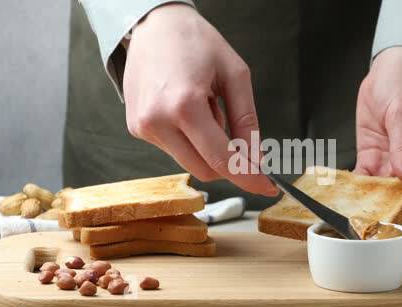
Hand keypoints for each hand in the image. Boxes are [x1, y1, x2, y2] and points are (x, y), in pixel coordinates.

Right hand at [124, 4, 277, 195]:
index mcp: (184, 106)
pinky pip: (173, 149)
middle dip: (228, 161)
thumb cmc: (196, 42)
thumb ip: (247, 121)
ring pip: (189, 162)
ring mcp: (143, 127)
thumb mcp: (235, 75)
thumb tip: (255, 159)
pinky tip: (185, 109)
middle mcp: (157, 121)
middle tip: (236, 132)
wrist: (154, 25)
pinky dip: (189, 138)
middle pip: (205, 170)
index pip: (222, 161)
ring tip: (204, 108)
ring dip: (206, 146)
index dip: (248, 178)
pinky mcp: (136, 128)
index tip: (266, 186)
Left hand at [355, 47, 401, 214]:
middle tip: (369, 215)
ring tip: (354, 208)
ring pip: (384, 190)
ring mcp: (393, 161)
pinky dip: (357, 185)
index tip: (396, 214)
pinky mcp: (374, 157)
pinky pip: (366, 177)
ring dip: (370, 199)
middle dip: (389, 206)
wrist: (390, 68)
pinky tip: (346, 191)